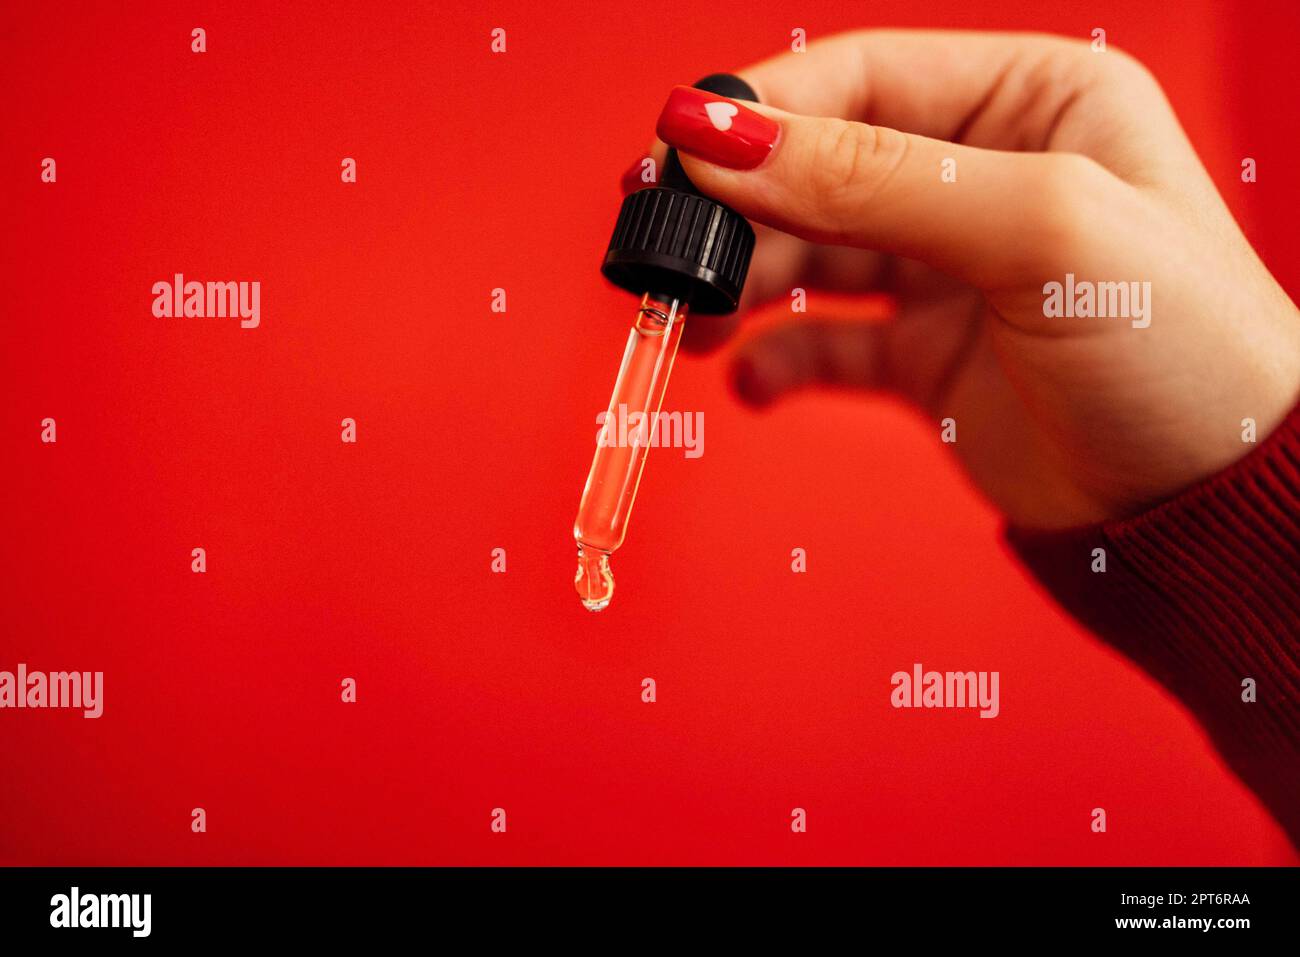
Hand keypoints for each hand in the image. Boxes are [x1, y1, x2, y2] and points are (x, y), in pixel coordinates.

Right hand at [639, 30, 1299, 528]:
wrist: (1212, 508)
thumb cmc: (1185, 353)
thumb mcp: (1035, 232)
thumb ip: (872, 180)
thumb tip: (724, 137)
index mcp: (1029, 104)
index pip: (859, 83)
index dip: (761, 118)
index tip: (678, 157)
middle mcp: (982, 178)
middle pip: (817, 169)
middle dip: (736, 213)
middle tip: (669, 258)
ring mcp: (949, 270)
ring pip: (808, 256)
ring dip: (740, 287)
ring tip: (691, 325)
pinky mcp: (928, 355)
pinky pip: (827, 343)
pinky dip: (778, 359)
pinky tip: (752, 380)